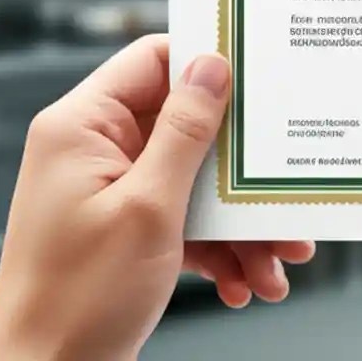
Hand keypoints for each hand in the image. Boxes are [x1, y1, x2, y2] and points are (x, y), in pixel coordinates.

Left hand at [0, 35, 315, 360]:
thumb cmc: (78, 299)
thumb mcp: (149, 208)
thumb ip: (184, 132)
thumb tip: (211, 67)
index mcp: (82, 127)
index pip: (152, 60)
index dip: (206, 63)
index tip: (259, 79)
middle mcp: (93, 150)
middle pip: (187, 128)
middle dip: (240, 171)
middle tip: (283, 190)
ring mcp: (110, 191)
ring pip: (195, 181)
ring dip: (240, 222)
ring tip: (276, 257)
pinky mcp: (127, 228)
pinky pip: (187, 219)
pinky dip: (220, 248)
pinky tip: (245, 280)